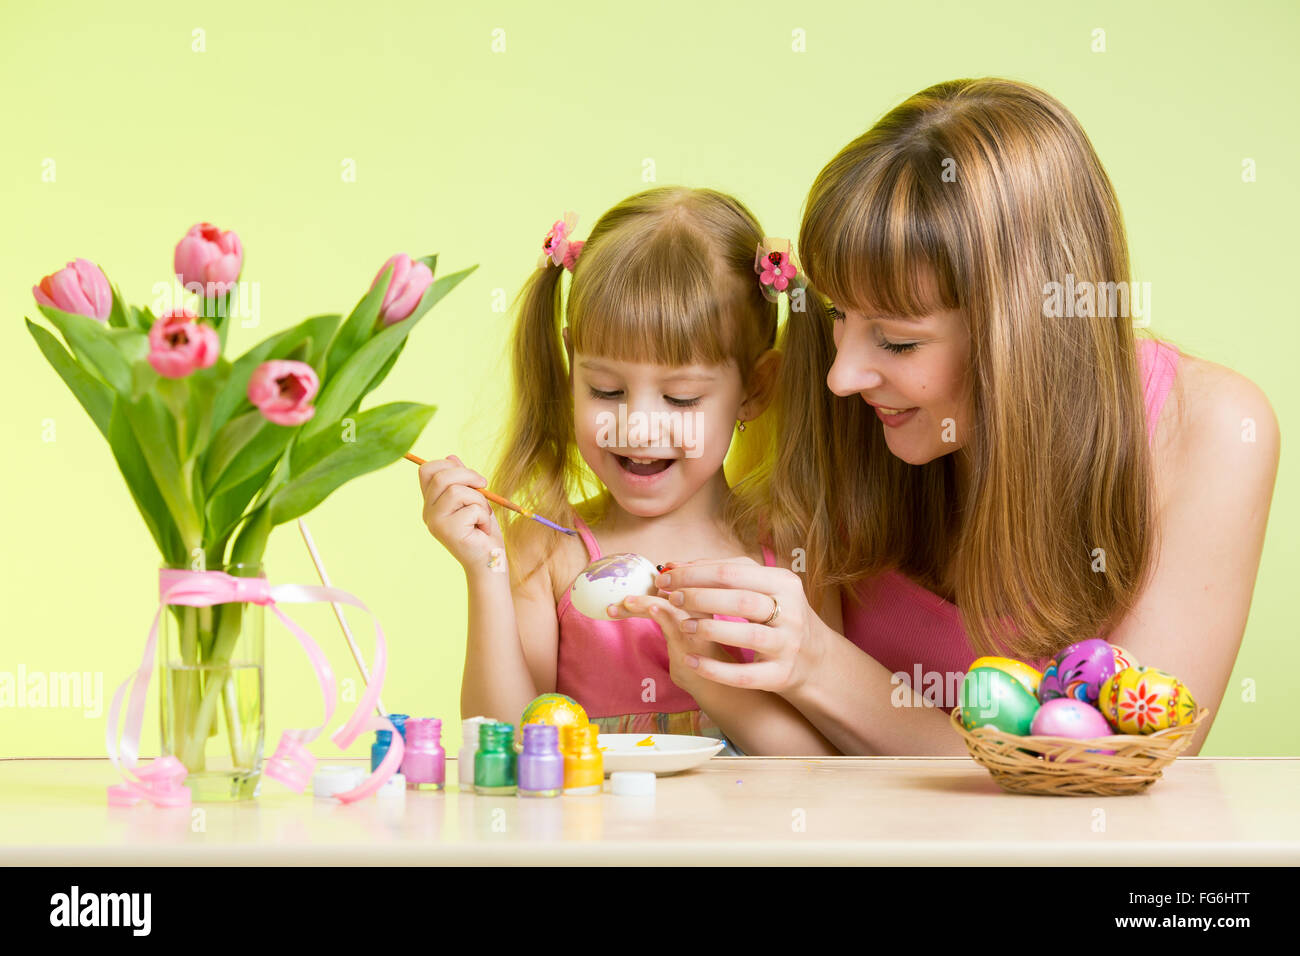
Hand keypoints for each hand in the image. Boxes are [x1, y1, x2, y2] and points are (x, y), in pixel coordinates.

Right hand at [417, 454, 504, 573]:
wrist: (489, 560)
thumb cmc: (482, 530)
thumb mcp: (474, 499)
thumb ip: (462, 480)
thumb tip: (451, 457)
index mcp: (431, 502)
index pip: (426, 470)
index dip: (449, 465)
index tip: (471, 477)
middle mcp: (428, 512)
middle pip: (441, 476)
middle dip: (469, 476)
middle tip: (484, 486)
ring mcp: (435, 522)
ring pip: (457, 491)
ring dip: (479, 500)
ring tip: (483, 516)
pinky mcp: (448, 532)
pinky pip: (471, 509)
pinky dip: (484, 516)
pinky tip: (482, 530)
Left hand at [619, 558, 823, 693]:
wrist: (814, 658)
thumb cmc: (777, 614)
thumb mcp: (761, 587)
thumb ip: (722, 574)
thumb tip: (674, 566)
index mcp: (784, 583)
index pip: (733, 572)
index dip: (695, 573)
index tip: (667, 576)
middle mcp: (791, 612)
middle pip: (741, 600)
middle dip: (700, 597)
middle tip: (672, 598)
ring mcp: (788, 644)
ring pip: (747, 635)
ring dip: (709, 628)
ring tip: (683, 625)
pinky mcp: (781, 674)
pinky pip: (745, 674)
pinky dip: (715, 669)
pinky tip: (692, 661)